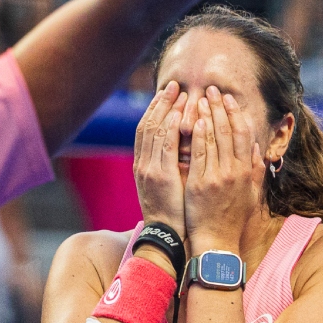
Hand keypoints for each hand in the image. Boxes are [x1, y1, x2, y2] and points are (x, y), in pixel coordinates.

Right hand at [133, 81, 187, 233]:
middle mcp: (142, 165)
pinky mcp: (160, 176)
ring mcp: (149, 170)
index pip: (146, 130)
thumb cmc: (173, 214)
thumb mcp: (166, 187)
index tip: (167, 94)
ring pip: (155, 131)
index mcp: (143, 166)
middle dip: (160, 103)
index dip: (155, 110)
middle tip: (173, 85)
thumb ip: (170, 167)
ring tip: (178, 92)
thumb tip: (180, 149)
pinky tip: (178, 113)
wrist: (166, 237)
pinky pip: (164, 146)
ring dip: (166, 109)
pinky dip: (170, 128)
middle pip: (148, 125)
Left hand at [183, 86, 265, 248]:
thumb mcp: (251, 193)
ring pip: (213, 138)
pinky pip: (199, 154)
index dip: (236, 113)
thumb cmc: (232, 218)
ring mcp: (218, 176)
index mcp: (246, 171)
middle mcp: (235, 171)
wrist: (217, 240)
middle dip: (220, 106)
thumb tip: (257, 148)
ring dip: (207, 115)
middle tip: (212, 89)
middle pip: (228, 131)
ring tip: (200, 98)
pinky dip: (198, 136)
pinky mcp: (201, 183)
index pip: (243, 134)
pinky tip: (195, 121)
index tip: (229, 98)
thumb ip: (255, 170)